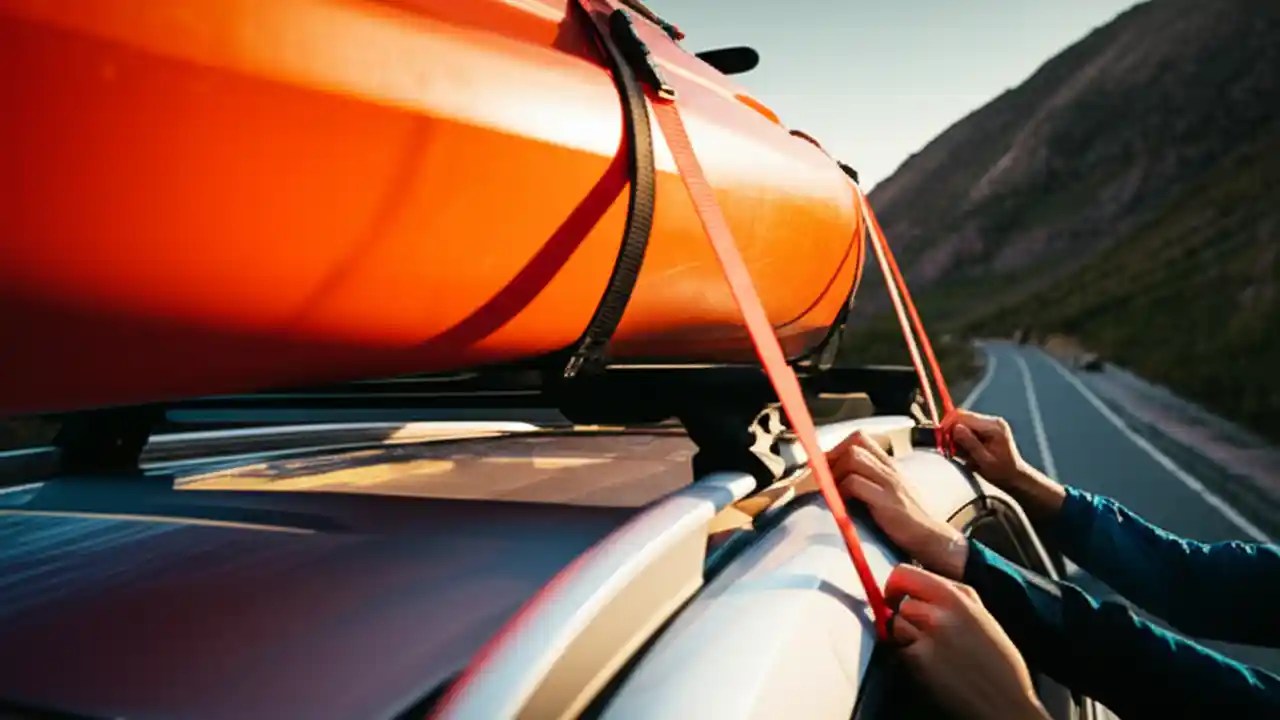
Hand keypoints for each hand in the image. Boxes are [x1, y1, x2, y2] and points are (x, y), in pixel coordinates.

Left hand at [829, 432, 967, 579]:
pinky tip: (841, 505)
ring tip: (831, 491)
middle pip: (855, 443)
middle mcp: (890, 469)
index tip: (828, 466)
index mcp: (891, 466)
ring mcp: (889, 484)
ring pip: (853, 458)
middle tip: (824, 479)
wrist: (935, 540)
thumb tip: (843, 480)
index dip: (839, 447)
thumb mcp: (895, 492)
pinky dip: (841, 491)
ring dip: (835, 473)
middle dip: (833, 458)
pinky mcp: (886, 502)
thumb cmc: (912, 521)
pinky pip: (855, 483)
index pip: (862, 438)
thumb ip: (875, 481)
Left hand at [887, 564, 1048, 719]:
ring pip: (895, 624)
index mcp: (958, 594)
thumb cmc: (997, 661)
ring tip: (929, 650)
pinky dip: (906, 656)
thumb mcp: (980, 613)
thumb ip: (949, 595)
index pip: (904, 573)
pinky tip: (928, 665)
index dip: (895, 585)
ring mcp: (930, 634)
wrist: (1007, 701)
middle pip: (899, 601)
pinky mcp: (919, 659)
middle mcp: (943, 610)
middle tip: (917, 630)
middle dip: (903, 615)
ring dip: (904, 636)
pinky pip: (898, 648)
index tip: (896, 596)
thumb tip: (915, 586)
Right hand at [949, 410, 1065, 518]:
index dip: (948, 425)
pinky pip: (967, 428)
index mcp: (994, 427)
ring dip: (956, 436)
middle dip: (951, 431)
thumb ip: (971, 444)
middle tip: (947, 448)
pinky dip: (961, 438)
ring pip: (963, 422)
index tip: (941, 439)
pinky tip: (964, 450)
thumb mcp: (984, 462)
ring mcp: (990, 424)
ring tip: (957, 452)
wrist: (1015, 477)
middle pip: (962, 417)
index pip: (963, 416)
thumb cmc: (1001, 473)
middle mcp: (992, 421)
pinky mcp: (987, 428)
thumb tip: (956, 428)